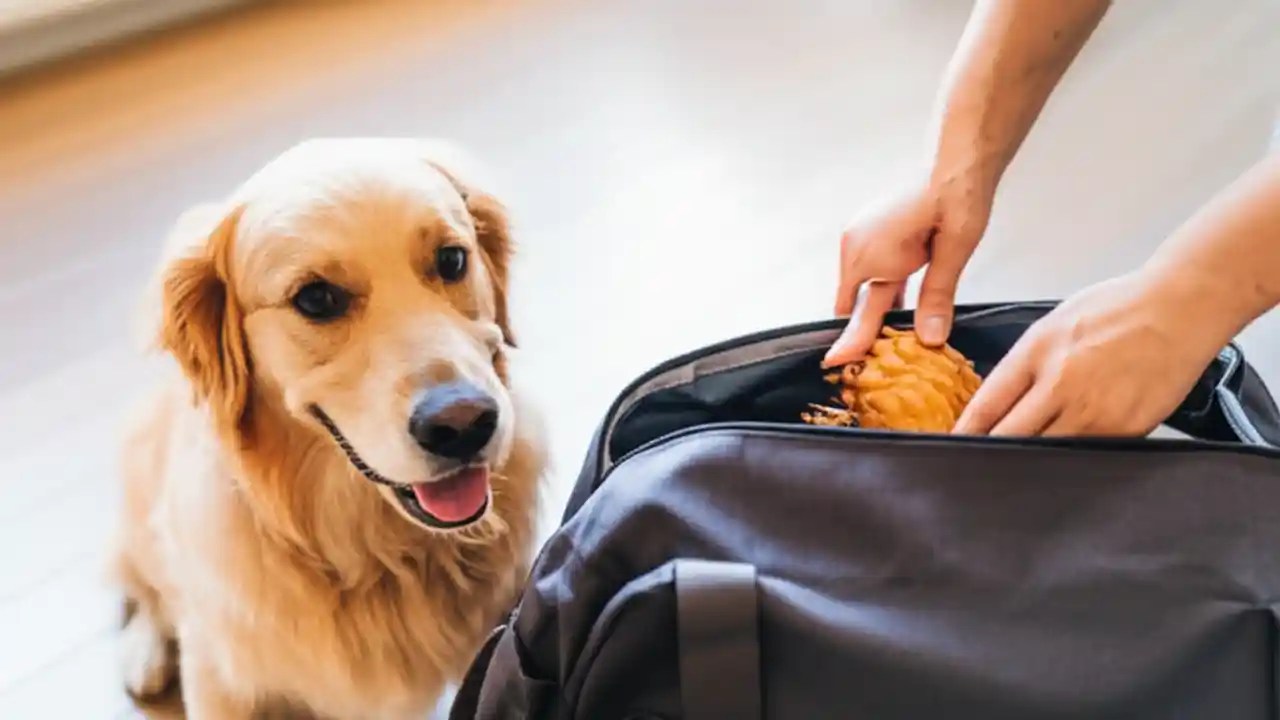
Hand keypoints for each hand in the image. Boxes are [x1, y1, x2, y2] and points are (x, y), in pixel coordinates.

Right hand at [825, 178, 991, 367]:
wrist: (957, 163)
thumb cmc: (956, 198)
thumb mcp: (953, 252)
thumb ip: (936, 297)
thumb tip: (929, 338)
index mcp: (865, 252)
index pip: (851, 311)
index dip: (850, 339)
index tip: (836, 363)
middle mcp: (855, 246)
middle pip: (859, 302)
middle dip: (866, 331)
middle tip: (860, 365)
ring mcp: (862, 238)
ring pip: (869, 289)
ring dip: (882, 311)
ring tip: (894, 344)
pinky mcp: (874, 235)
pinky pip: (876, 274)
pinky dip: (887, 293)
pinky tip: (905, 310)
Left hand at [954, 271, 1222, 436]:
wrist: (1180, 307)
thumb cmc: (1119, 309)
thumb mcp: (1053, 325)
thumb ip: (1024, 363)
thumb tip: (996, 400)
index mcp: (1038, 352)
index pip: (987, 405)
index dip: (965, 432)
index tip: (953, 445)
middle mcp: (1062, 384)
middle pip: (1010, 437)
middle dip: (990, 451)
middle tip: (976, 462)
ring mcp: (1095, 411)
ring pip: (1046, 452)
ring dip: (1029, 459)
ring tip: (1018, 464)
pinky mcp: (1126, 429)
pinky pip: (1086, 455)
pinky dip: (1070, 458)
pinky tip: (1064, 456)